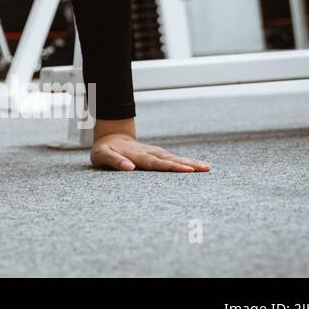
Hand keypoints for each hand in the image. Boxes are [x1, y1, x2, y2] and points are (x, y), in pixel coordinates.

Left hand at [91, 133, 210, 171]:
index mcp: (137, 155)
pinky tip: (198, 166)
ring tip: (207, 168)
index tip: (187, 170)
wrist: (110, 137)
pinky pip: (173, 159)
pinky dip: (186, 162)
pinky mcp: (158, 154)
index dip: (171, 167)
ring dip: (190, 162)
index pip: (156, 163)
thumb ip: (114, 160)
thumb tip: (129, 167)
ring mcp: (155, 152)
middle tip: (204, 169)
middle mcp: (149, 152)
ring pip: (174, 158)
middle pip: (170, 160)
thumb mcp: (102, 155)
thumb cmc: (104, 150)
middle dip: (187, 164)